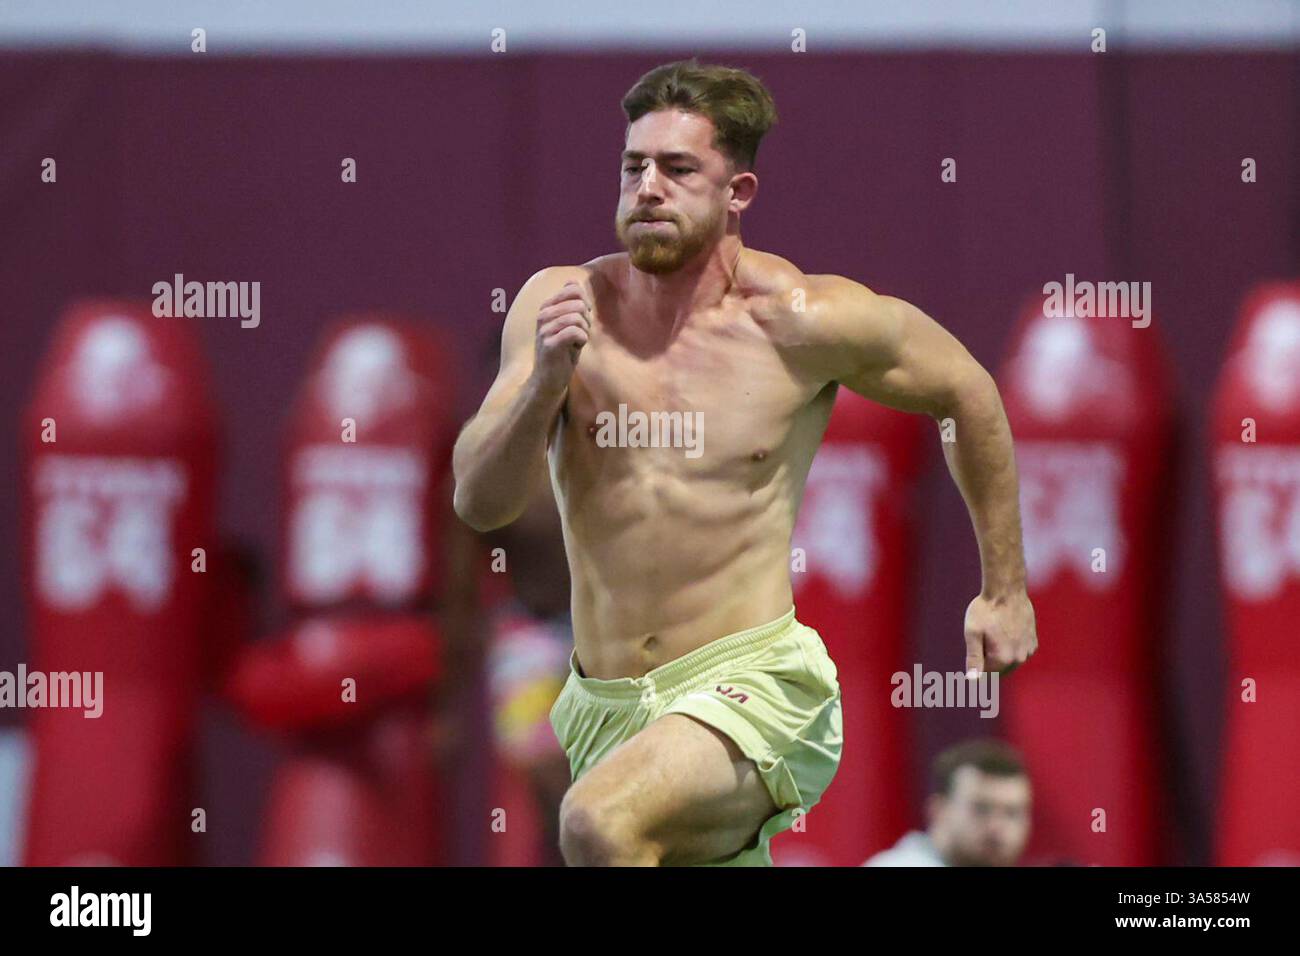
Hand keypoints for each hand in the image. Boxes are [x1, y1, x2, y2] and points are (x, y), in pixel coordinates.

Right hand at [531, 280, 591, 396]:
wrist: (549, 379)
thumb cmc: (562, 351)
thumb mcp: (568, 324)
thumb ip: (571, 303)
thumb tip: (573, 281)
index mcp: (547, 307)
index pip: (573, 288)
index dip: (585, 304)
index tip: (581, 319)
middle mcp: (543, 315)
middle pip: (579, 304)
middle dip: (586, 321)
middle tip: (578, 335)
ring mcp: (544, 329)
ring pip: (578, 318)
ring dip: (584, 332)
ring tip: (575, 342)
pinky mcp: (550, 344)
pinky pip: (576, 332)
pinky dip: (581, 341)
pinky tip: (573, 349)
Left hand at [963, 590, 1036, 676]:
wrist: (1006, 590)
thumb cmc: (985, 610)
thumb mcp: (973, 633)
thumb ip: (973, 658)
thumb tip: (973, 680)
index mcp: (1003, 659)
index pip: (986, 674)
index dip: (978, 662)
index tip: (975, 645)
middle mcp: (1019, 658)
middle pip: (999, 670)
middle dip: (989, 660)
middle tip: (984, 637)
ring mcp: (1028, 650)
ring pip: (1010, 661)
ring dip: (1001, 654)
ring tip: (994, 632)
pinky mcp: (1033, 642)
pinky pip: (1019, 652)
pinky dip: (1011, 647)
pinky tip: (1005, 631)